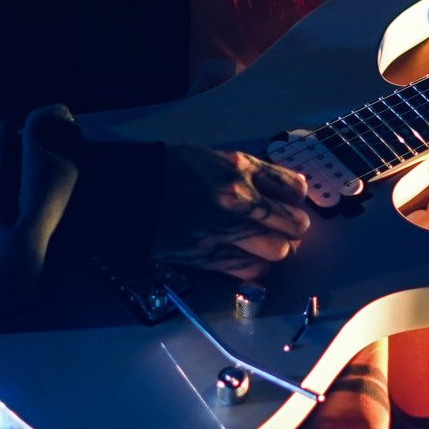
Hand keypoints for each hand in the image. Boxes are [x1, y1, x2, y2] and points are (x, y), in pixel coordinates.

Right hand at [149, 145, 313, 281]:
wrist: (131, 193)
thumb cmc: (170, 172)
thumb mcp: (214, 158)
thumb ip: (248, 173)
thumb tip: (279, 191)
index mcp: (240, 168)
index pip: (294, 188)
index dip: (296, 198)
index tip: (291, 202)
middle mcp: (239, 199)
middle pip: (293, 224)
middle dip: (293, 227)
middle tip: (285, 228)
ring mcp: (226, 230)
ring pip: (278, 250)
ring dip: (276, 249)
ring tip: (264, 244)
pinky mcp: (210, 256)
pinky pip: (251, 270)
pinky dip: (256, 267)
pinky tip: (248, 259)